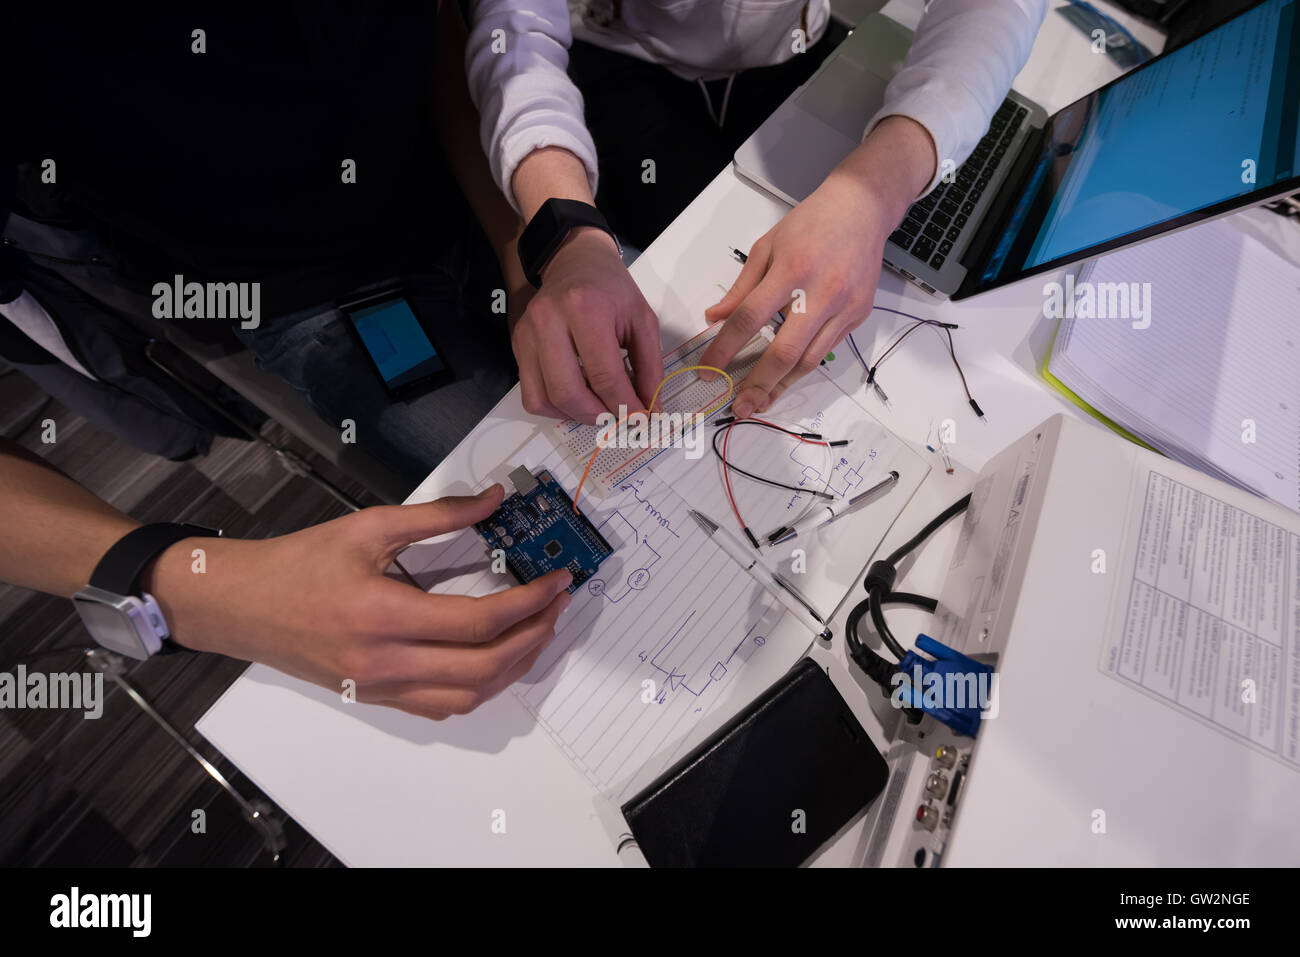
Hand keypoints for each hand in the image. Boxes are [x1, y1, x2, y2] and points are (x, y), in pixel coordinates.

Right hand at [143, 486, 571, 719]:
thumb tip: (495, 499)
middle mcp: (385, 663)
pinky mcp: (378, 699)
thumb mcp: (369, 526)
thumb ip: (440, 514)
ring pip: (470, 697)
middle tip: (557, 605)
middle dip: (534, 636)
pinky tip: (496, 658)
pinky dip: (481, 687)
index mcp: (384, 616)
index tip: (557, 580)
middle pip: (485, 667)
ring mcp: (382, 689)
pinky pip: (443, 707)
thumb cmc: (297, 564)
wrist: (238, 605)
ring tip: (537, 630)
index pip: (480, 621)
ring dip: (514, 667)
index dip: (530, 602)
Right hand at [510, 227, 663, 423]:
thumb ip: (649, 367)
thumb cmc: (612, 289)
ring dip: (576, 415)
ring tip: (599, 408)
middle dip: (599, 416)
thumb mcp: (642, 320)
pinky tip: (577, 397)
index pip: (604, 376)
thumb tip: (650, 410)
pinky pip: (532, 395)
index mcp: (585, 309)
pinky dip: (555, 407)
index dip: (626, 406)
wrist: (575, 261)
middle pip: (569, 392)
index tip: (641, 420)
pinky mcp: (517, 345)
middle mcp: (549, 321)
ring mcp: (528, 334)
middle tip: (619, 419)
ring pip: (545, 399)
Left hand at [701, 115, 935, 416]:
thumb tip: (714, 318)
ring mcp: (844, 307)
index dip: (725, 349)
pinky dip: (803, 368)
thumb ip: (741, 288)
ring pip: (810, 360)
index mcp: (791, 270)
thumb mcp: (767, 246)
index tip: (709, 371)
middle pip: (785, 351)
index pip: (749, 318)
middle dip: (759, 384)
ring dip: (782, 385)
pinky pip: (827, 350)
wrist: (862, 210)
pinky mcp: (858, 315)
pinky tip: (785, 379)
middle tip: (739, 408)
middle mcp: (821, 292)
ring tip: (761, 402)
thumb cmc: (811, 224)